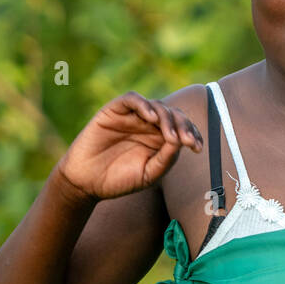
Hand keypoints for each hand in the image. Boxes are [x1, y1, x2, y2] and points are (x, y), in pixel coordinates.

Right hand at [56, 92, 202, 200]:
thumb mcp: (149, 173)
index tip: (198, 148)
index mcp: (160, 139)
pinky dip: (144, 104)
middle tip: (188, 142)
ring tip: (170, 137)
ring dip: (167, 118)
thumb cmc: (119, 180)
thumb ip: (166, 158)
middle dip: (184, 127)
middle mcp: (148, 125)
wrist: (87, 184)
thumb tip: (182, 141)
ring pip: (156, 106)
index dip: (193, 134)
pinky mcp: (114, 111)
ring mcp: (132, 116)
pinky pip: (132, 99)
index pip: (182, 128)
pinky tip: (151, 118)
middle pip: (173, 115)